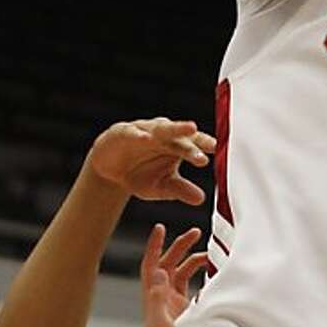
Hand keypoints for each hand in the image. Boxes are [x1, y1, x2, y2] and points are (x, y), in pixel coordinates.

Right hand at [88, 118, 214, 206]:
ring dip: (174, 128)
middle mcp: (163, 136)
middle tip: (206, 142)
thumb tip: (201, 199)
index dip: (204, 145)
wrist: (110, 171)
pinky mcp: (124, 132)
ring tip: (188, 128)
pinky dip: (139, 135)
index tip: (215, 150)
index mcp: (176, 147)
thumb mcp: (160, 187)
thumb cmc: (140, 174)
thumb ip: (180, 190)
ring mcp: (144, 131)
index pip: (194, 144)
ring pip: (161, 128)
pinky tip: (146, 139)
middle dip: (192, 137)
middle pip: (180, 135)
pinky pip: (132, 132)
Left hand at [142, 224, 202, 326]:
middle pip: (168, 265)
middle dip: (179, 247)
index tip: (161, 228)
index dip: (154, 246)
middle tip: (194, 233)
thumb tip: (158, 273)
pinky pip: (192, 286)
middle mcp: (163, 300)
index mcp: (154, 301)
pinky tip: (211, 270)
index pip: (150, 266)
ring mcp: (175, 306)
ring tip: (206, 251)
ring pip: (182, 274)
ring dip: (192, 260)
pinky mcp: (189, 312)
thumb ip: (157, 301)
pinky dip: (201, 275)